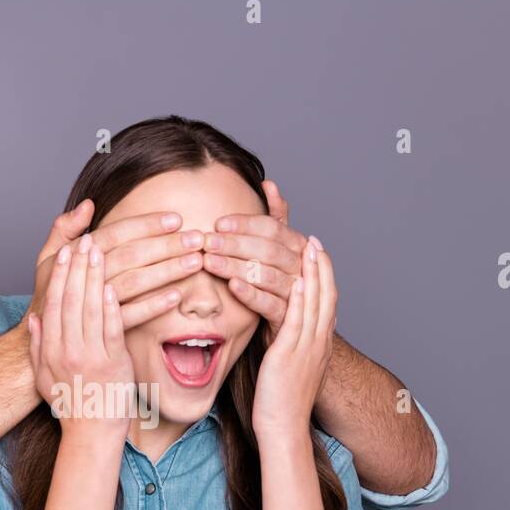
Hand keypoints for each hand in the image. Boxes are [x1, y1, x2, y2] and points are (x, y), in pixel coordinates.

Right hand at [28, 234, 133, 440]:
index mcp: (51, 351)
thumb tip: (35, 320)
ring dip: (95, 277)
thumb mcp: (44, 377)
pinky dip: (111, 306)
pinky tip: (112, 285)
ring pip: (90, 310)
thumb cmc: (70, 405)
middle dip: (77, 268)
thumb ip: (38, 348)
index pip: (53, 305)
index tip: (64, 253)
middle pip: (71, 301)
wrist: (91, 432)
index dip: (59, 277)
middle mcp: (68, 351)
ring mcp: (91, 357)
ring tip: (100, 252)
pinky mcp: (113, 364)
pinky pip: (112, 329)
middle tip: (84, 242)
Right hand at [31, 200, 190, 328]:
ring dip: (166, 271)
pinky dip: (153, 306)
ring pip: (134, 283)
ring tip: (194, 262)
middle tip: (196, 238)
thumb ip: (63, 230)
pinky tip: (177, 296)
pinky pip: (131, 317)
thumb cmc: (48, 297)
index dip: (145, 226)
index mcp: (73, 257)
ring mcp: (93, 307)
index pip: (113, 235)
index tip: (174, 219)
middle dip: (165, 245)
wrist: (42, 340)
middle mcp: (83, 280)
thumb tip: (87, 205)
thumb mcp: (46, 260)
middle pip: (129, 257)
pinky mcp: (103, 335)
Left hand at [204, 180, 309, 340]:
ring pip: (267, 275)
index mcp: (300, 246)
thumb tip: (268, 183)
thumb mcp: (279, 248)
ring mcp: (297, 293)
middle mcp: (302, 267)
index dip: (246, 224)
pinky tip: (231, 286)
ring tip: (210, 263)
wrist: (291, 326)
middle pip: (268, 250)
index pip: (273, 228)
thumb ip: (276, 217)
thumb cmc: (279, 282)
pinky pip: (269, 304)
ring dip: (236, 267)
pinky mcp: (288, 318)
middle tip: (207, 241)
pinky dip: (250, 294)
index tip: (219, 223)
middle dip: (235, 244)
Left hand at [251, 235, 337, 437]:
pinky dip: (286, 296)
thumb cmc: (280, 401)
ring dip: (306, 270)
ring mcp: (307, 347)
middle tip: (314, 239)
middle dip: (320, 264)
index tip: (316, 250)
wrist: (284, 428)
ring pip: (311, 300)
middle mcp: (317, 341)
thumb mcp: (288, 365)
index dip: (323, 273)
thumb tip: (279, 334)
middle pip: (325, 294)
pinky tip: (282, 279)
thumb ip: (287, 345)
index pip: (326, 300)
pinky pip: (289, 319)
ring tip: (302, 246)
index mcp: (318, 343)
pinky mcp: (290, 354)